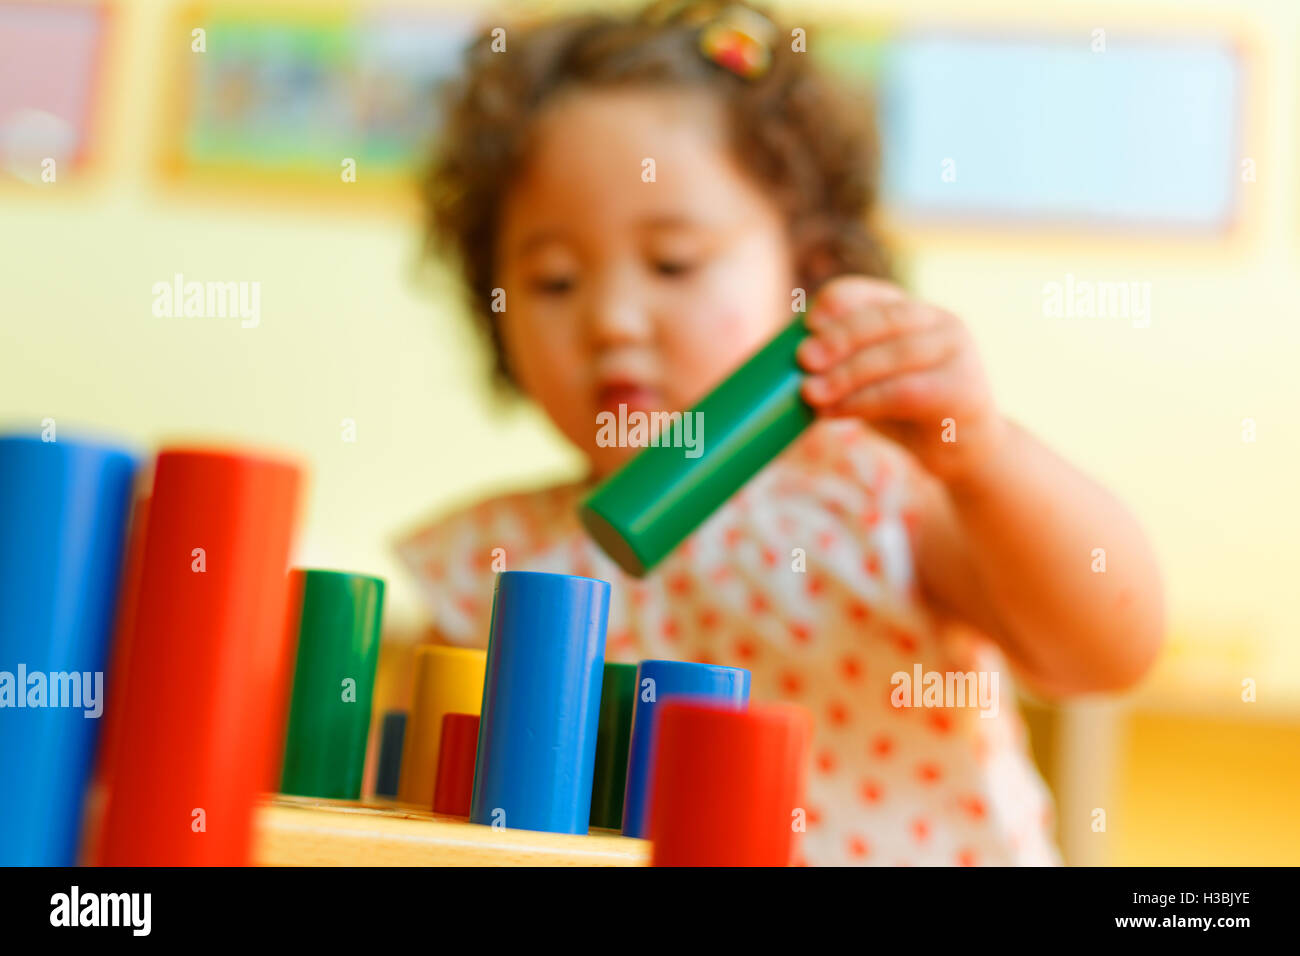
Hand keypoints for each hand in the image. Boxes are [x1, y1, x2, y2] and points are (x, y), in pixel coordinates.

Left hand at [796, 277, 1006, 483]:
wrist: (965, 454)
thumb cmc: (908, 414)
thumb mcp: (872, 381)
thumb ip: (843, 365)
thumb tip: (791, 363)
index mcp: (912, 312)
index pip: (871, 292)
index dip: (839, 301)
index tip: (807, 321)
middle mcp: (939, 322)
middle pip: (882, 319)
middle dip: (838, 338)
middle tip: (803, 359)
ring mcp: (957, 352)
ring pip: (892, 355)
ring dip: (845, 375)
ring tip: (810, 394)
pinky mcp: (963, 388)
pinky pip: (904, 391)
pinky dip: (863, 401)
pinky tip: (834, 413)